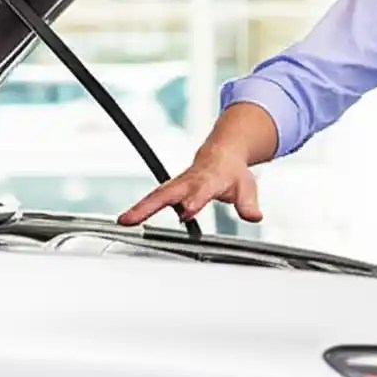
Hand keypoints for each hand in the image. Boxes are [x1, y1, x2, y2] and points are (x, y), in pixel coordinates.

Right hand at [117, 145, 261, 225]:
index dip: (194, 200)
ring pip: (155, 196)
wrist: (222, 154)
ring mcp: (177, 185)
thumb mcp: (247, 187)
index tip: (186, 211)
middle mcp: (189, 182)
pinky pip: (152, 199)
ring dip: (138, 208)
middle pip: (168, 193)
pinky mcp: (169, 189)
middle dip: (151, 205)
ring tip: (122, 222)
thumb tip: (255, 217)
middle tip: (134, 219)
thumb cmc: (233, 173)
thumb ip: (248, 203)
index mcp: (209, 180)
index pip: (201, 191)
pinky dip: (138, 209)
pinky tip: (124, 222)